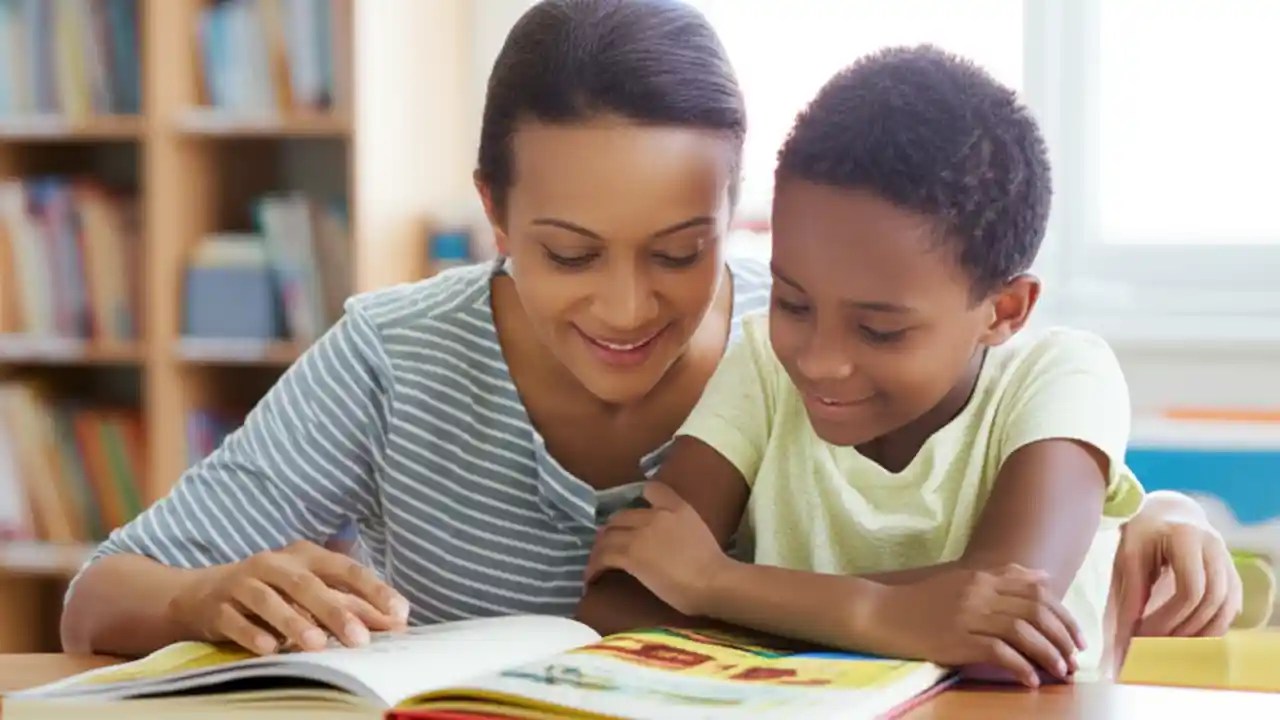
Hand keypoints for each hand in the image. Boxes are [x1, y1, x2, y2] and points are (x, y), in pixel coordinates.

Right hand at [169, 540, 410, 654]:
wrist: (201, 595)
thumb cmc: (271, 594)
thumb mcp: (311, 595)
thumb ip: (351, 605)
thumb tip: (396, 622)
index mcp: (305, 556)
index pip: (345, 569)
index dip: (373, 589)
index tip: (398, 613)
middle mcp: (274, 563)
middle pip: (306, 583)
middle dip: (335, 611)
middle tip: (360, 639)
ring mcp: (243, 583)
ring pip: (268, 600)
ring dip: (294, 622)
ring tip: (317, 645)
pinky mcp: (218, 607)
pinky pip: (235, 621)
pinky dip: (252, 634)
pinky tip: (270, 649)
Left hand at [584, 481, 728, 615]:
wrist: (713, 582)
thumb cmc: (715, 568)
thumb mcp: (699, 534)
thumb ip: (680, 529)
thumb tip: (667, 543)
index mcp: (678, 508)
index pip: (652, 489)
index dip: (636, 500)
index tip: (631, 514)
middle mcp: (656, 515)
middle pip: (621, 516)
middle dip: (610, 530)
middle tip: (606, 545)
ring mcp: (641, 534)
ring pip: (607, 536)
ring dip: (598, 550)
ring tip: (595, 564)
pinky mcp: (630, 555)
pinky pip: (603, 557)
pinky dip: (594, 567)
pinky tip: (592, 578)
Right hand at [871, 564, 1084, 687]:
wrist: (880, 612)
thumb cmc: (921, 601)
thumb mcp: (963, 581)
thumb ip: (1004, 578)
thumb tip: (1044, 577)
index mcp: (983, 577)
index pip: (1037, 593)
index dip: (1065, 616)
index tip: (1078, 637)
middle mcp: (979, 592)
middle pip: (1036, 611)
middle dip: (1063, 637)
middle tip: (1075, 659)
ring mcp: (967, 615)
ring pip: (1022, 632)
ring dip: (1048, 654)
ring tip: (1060, 672)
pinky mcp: (956, 639)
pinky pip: (998, 652)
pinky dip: (1020, 667)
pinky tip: (1030, 680)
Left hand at [1112, 499, 1242, 641]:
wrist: (1167, 510)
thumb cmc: (1142, 530)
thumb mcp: (1129, 554)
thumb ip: (1131, 592)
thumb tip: (1125, 636)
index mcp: (1187, 536)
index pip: (1191, 588)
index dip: (1169, 617)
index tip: (1144, 636)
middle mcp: (1215, 546)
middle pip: (1212, 599)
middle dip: (1186, 628)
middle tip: (1159, 645)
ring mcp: (1227, 558)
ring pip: (1227, 604)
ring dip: (1203, 631)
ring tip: (1174, 646)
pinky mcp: (1231, 570)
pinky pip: (1230, 603)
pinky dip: (1214, 624)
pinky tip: (1193, 636)